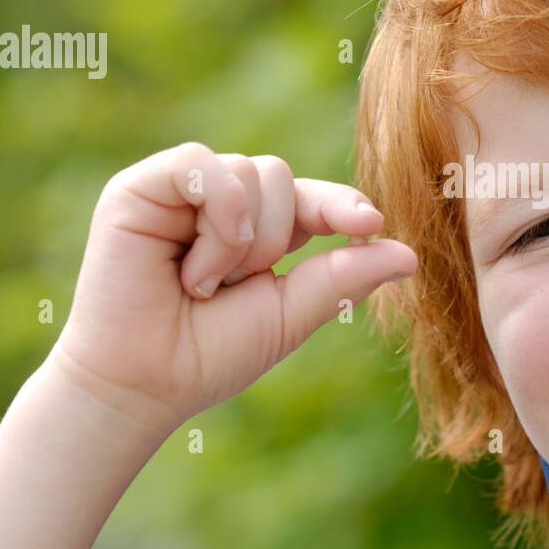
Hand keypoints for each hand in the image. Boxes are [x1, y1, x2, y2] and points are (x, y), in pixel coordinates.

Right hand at [47, 142, 416, 431]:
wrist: (144, 384)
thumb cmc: (211, 354)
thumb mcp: (290, 313)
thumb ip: (343, 276)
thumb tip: (409, 253)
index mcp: (259, 229)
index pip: (310, 198)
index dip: (341, 205)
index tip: (368, 222)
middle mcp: (220, 202)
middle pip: (281, 175)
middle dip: (276, 238)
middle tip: (234, 288)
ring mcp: (179, 191)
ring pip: (250, 170)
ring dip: (242, 240)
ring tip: (203, 284)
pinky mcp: (139, 188)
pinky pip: (203, 165)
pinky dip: (216, 214)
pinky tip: (194, 267)